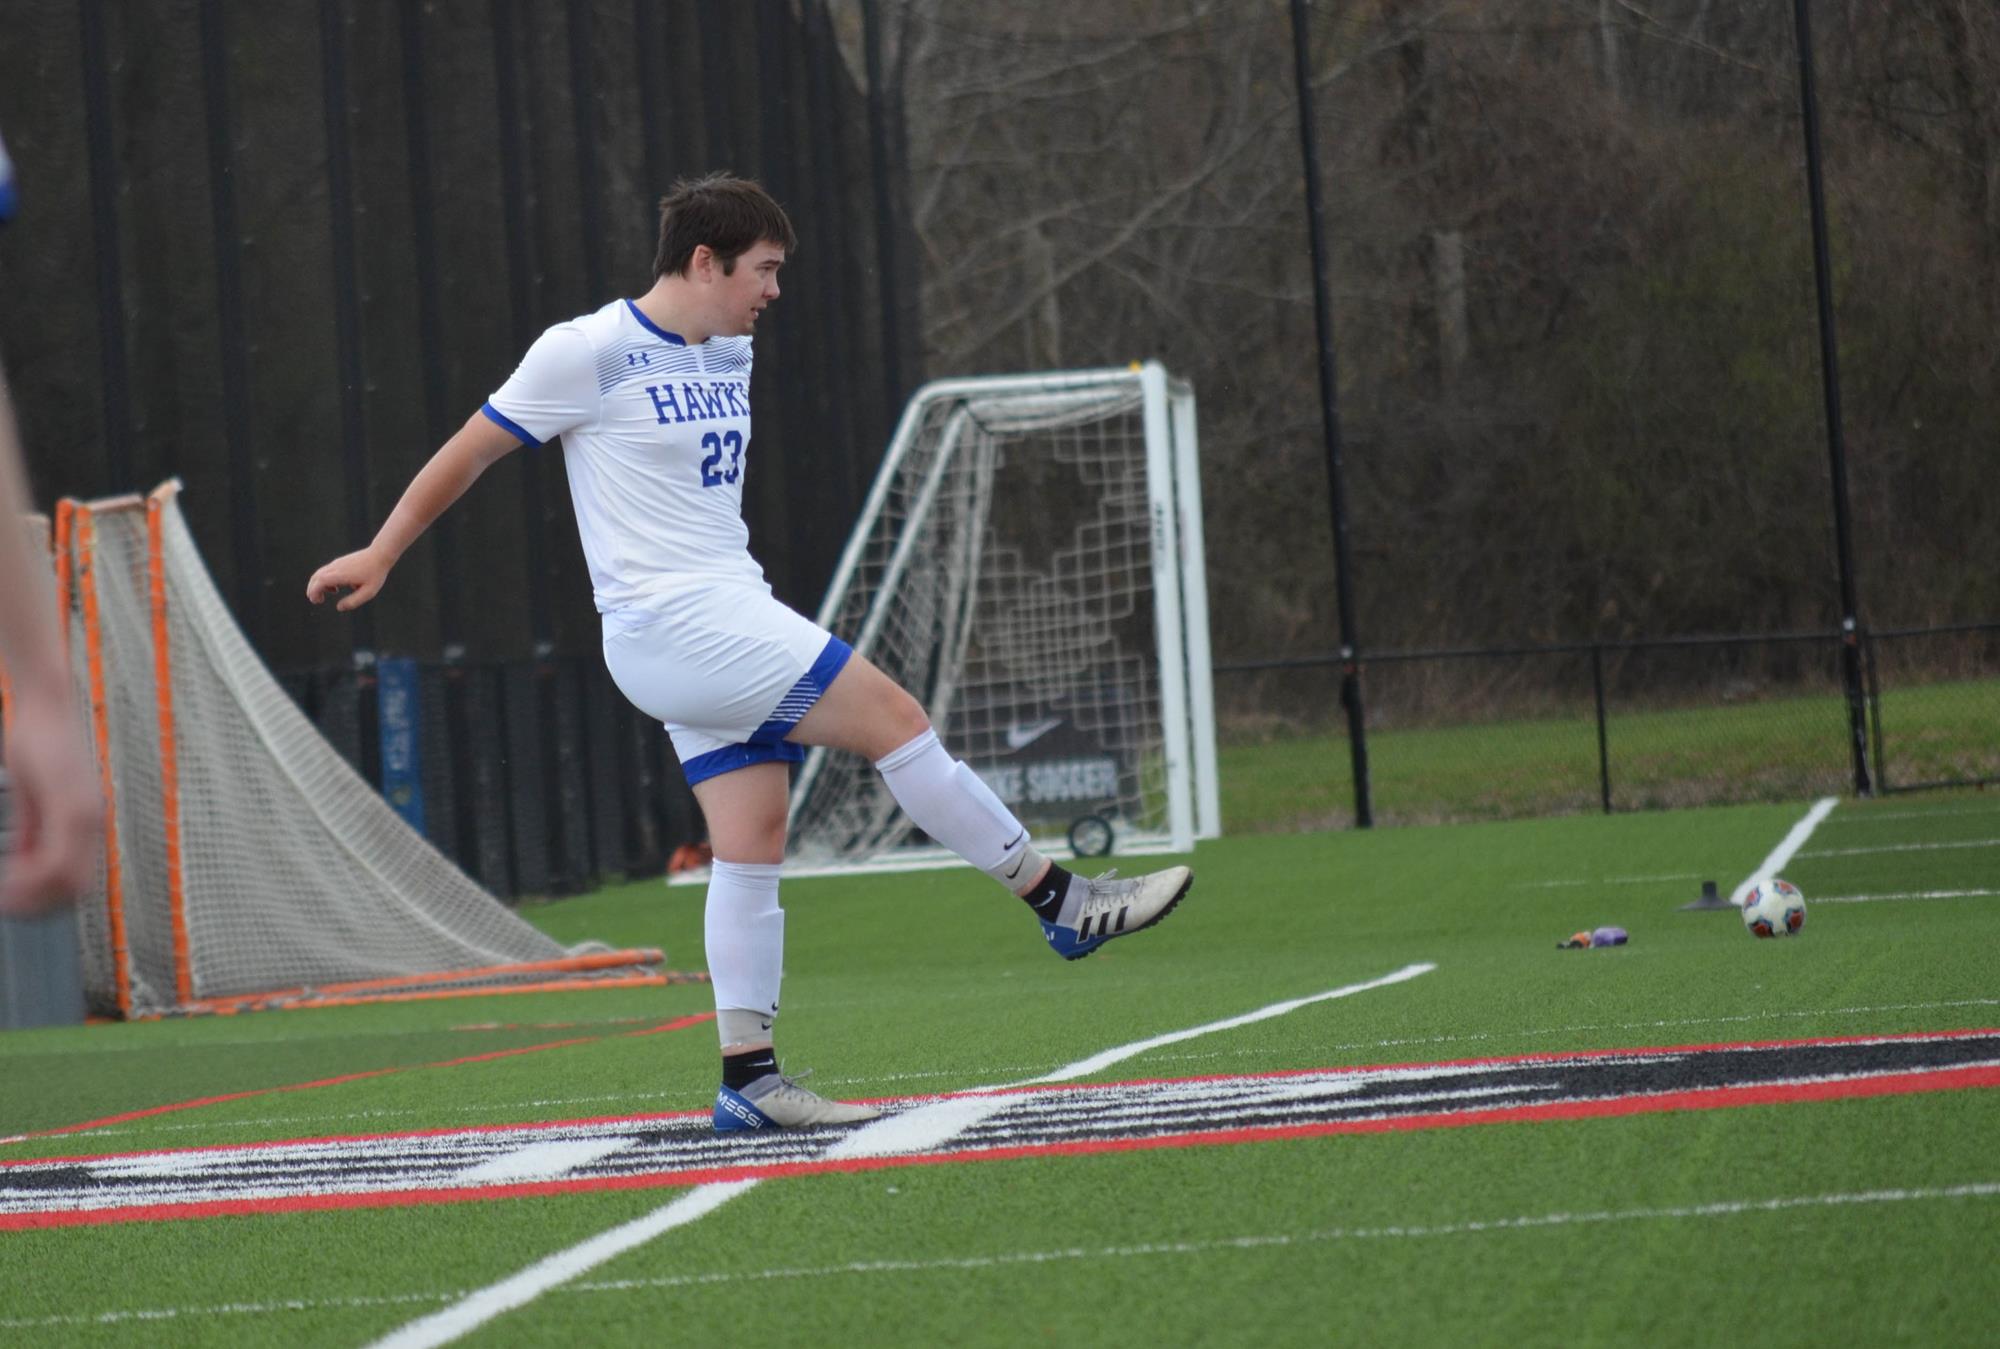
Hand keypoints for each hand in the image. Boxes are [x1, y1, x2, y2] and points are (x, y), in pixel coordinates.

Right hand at [0, 684, 102, 916]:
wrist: (46, 707)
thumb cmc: (39, 745)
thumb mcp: (35, 797)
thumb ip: (34, 831)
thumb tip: (27, 863)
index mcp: (87, 822)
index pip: (78, 881)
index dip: (49, 900)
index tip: (18, 903)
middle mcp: (93, 821)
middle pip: (75, 887)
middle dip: (40, 904)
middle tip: (8, 905)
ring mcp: (85, 813)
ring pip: (66, 878)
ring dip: (33, 893)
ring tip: (5, 895)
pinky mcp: (71, 803)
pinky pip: (55, 856)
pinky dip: (30, 875)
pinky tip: (7, 876)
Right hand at [306, 547, 391, 610]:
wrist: (380, 554)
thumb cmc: (375, 574)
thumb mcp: (368, 592)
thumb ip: (353, 601)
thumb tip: (339, 608)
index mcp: (341, 574)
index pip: (320, 582)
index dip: (314, 591)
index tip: (316, 601)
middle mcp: (336, 567)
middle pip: (316, 577)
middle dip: (312, 590)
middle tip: (316, 601)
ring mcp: (337, 563)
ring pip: (320, 573)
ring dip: (318, 585)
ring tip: (323, 596)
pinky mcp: (340, 562)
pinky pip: (326, 571)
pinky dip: (324, 580)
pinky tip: (335, 588)